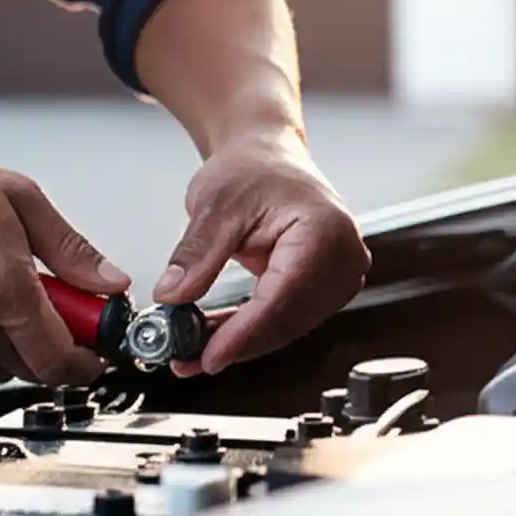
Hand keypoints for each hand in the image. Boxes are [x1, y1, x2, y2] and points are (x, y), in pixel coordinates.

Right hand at [0, 123, 131, 385]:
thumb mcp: (18, 197)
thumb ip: (69, 249)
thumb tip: (109, 283)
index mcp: (3, 286)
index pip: (58, 360)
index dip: (83, 364)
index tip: (92, 354)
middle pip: (29, 370)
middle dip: (48, 349)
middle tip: (48, 312)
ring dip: (7, 346)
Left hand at [153, 130, 369, 376]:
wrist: (266, 155)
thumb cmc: (253, 166)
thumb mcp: (215, 205)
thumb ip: (196, 255)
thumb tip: (173, 296)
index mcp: (324, 232)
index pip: (283, 299)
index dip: (244, 335)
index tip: (210, 356)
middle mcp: (342, 258)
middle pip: (287, 321)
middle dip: (236, 345)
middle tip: (187, 360)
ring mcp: (335, 275)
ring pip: (285, 326)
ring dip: (239, 342)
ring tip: (190, 350)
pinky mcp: (319, 287)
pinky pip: (282, 317)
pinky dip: (246, 329)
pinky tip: (211, 338)